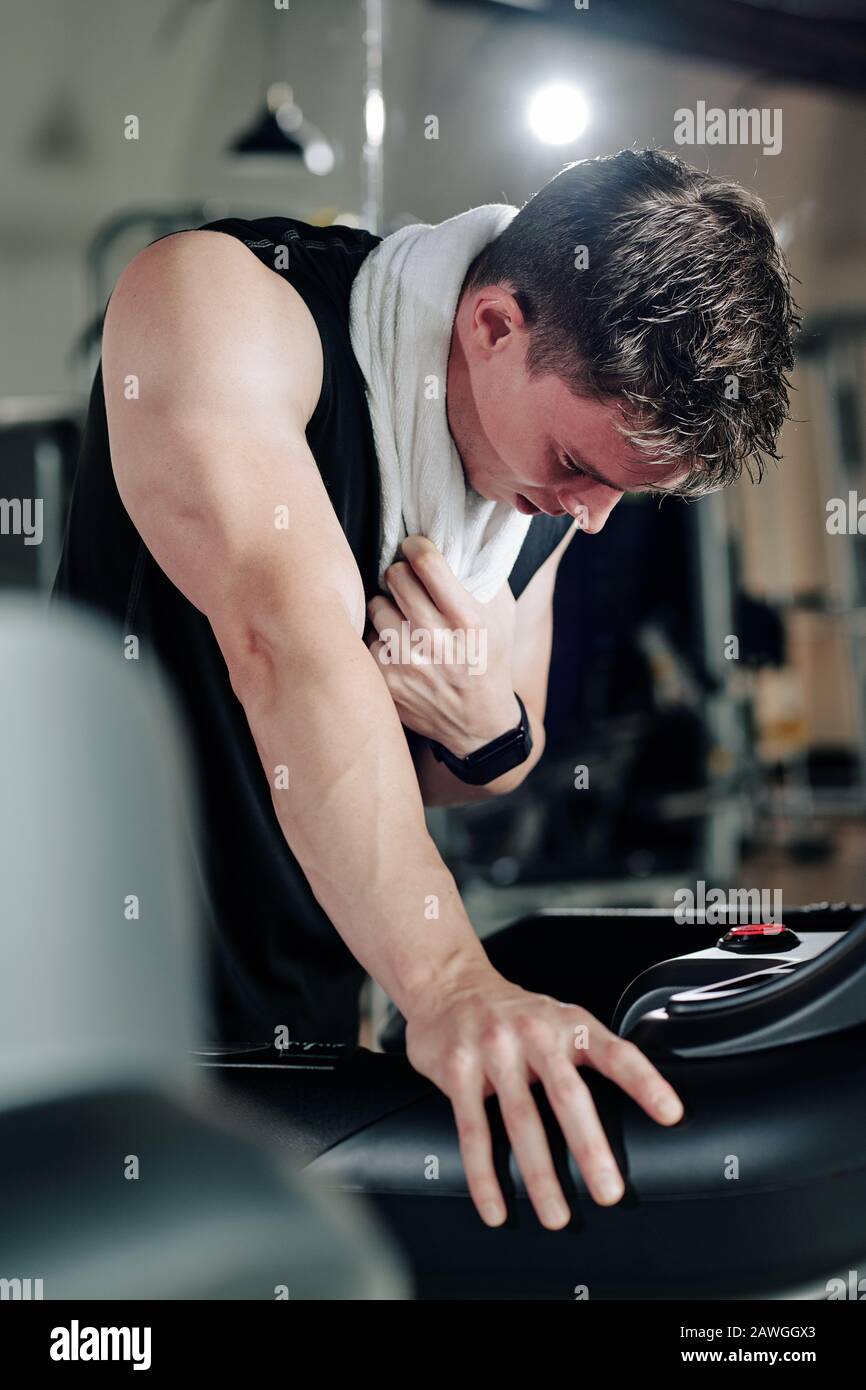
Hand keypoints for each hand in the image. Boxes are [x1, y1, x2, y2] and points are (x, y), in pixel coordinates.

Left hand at [366, 535, 519, 755]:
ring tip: (403, 617)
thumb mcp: (502, 616)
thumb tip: (455, 537)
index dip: (417, 546)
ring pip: (377, 605)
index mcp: (468, 621)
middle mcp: (437, 641)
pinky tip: (396, 644)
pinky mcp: (386, 680)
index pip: (428, 563)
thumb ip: (482, 576)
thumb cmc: (490, 659)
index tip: (415, 547)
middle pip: (396, 578)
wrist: (479, 722)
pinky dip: (379, 637)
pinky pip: (367, 637)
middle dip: (401, 573)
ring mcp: (408, 663)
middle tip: (407, 581)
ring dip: (388, 605)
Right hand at [403, 963, 683, 1229]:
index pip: (614, 1052)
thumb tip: (633, 1105)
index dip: (645, 1082)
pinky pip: (473, 1129)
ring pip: (521, 1119)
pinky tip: (496, 1206)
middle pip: (567, 1094)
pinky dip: (484, 1175)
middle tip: (608, 1191)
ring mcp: (494, 1050)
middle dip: (590, 1147)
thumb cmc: (510, 1012)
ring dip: (540, 1174)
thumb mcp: (554, 1017)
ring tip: (556, 1215)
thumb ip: (586, 1052)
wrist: (446, 983)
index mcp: (568, 1023)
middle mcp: (533, 1033)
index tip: (669, 1114)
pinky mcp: (458, 1069)